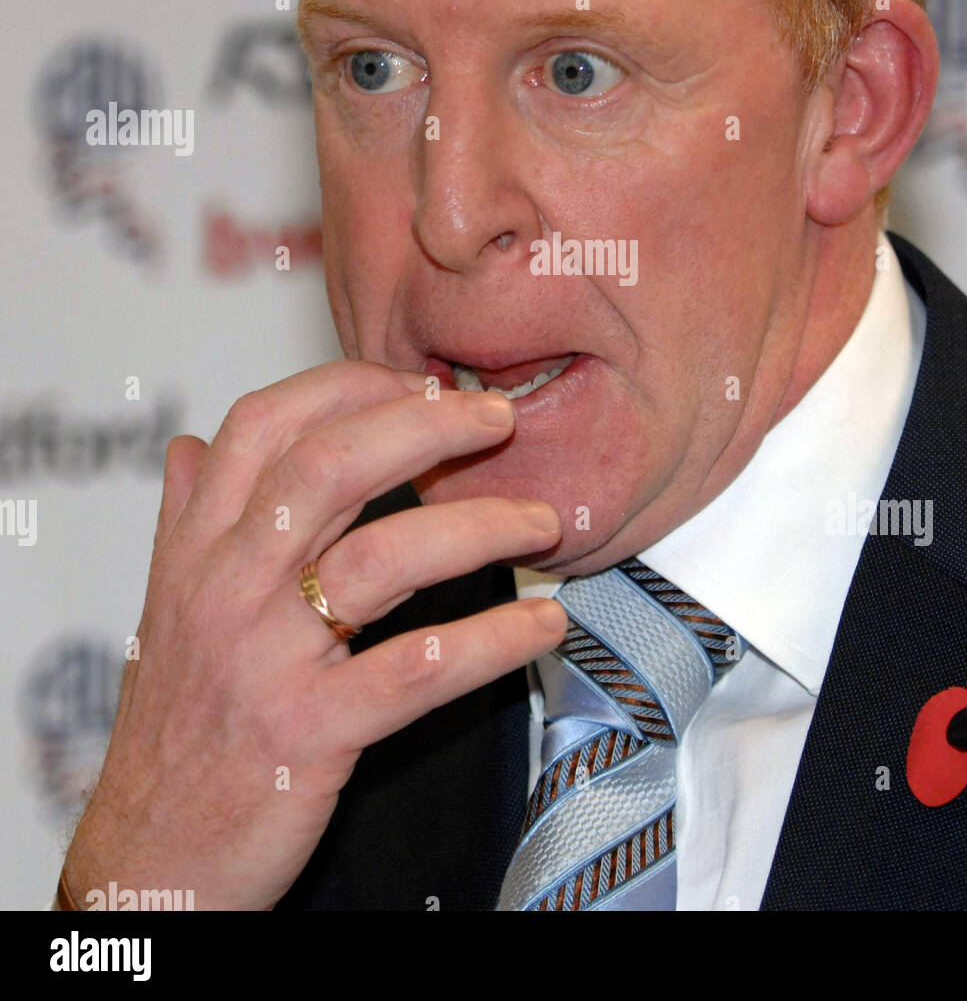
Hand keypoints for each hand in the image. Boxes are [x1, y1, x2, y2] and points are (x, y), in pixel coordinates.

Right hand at [61, 361, 565, 909]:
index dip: (349, 384)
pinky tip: (540, 625)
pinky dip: (492, 640)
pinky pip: (418, 670)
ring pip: (383, 556)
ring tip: (541, 521)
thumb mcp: (164, 612)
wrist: (148, 862)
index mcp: (197, 549)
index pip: (263, 424)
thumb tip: (190, 446)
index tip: (419, 380)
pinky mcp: (309, 732)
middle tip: (498, 419)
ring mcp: (267, 659)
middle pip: (329, 465)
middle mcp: (227, 588)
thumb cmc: (172, 728)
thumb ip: (185, 523)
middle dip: (427, 425)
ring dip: (479, 526)